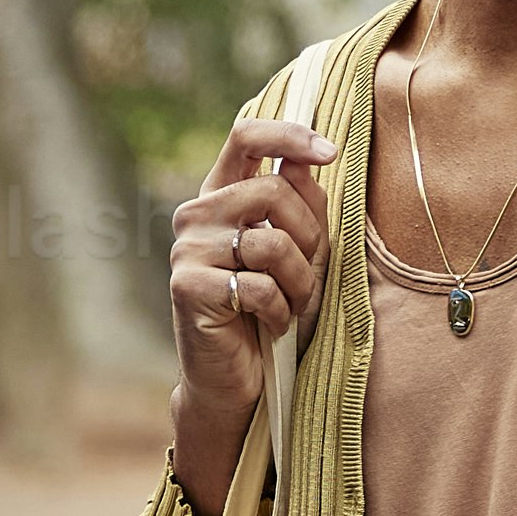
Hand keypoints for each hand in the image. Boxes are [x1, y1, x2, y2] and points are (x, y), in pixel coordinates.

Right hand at [167, 115, 334, 509]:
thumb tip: (308, 163)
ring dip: (299, 282)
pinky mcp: (188, 287)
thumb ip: (301, 206)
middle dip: (309, 236)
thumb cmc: (270, 313)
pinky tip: (270, 327)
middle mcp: (197, 215)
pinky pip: (259, 286)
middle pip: (272, 190)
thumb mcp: (297, 254)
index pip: (246, 137)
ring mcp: (187, 249)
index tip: (329, 151)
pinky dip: (280, 312)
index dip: (289, 135)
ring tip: (291, 306)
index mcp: (221, 196)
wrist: (234, 380)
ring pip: (271, 241)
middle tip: (308, 276)